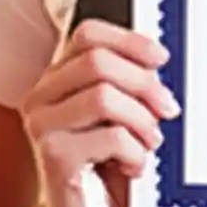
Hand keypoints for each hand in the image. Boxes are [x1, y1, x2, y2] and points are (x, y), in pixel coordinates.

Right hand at [21, 20, 180, 206]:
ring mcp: (42, 127)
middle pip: (97, 61)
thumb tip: (155, 63)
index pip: (88, 36)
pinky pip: (110, 136)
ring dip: (141, 120)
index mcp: (56, 81)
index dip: (130, 40)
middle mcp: (41, 99)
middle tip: (166, 108)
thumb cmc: (105, 170)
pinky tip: (133, 166)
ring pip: (103, 96)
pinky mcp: (53, 157)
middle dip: (144, 83)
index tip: (160, 58)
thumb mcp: (120, 117)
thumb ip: (128, 85)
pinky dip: (135, 152)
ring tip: (148, 142)